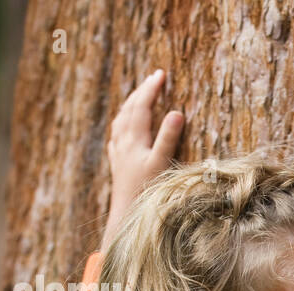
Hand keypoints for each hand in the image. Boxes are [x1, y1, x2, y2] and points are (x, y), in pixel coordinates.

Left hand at [101, 69, 183, 248]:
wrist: (126, 214)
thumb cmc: (146, 191)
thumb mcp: (161, 163)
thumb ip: (168, 137)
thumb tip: (176, 112)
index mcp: (134, 138)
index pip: (141, 105)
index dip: (151, 88)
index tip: (161, 74)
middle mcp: (122, 142)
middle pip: (129, 108)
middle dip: (141, 91)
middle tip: (154, 78)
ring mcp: (118, 152)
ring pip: (121, 120)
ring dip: (130, 104)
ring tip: (139, 95)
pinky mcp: (117, 163)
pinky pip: (117, 134)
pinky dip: (123, 122)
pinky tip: (124, 127)